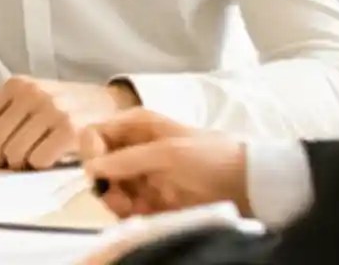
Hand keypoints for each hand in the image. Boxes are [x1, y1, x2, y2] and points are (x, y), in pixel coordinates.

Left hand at [0, 76, 138, 170]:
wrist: (111, 104)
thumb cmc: (67, 106)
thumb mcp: (30, 99)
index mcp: (16, 85)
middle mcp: (32, 94)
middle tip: (8, 165)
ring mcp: (52, 110)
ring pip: (15, 154)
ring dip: (20, 166)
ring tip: (31, 160)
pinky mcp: (71, 129)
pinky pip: (39, 160)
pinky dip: (40, 167)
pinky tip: (49, 159)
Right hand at [80, 108, 249, 217]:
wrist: (247, 184)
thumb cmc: (210, 157)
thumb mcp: (168, 153)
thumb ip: (127, 159)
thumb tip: (91, 168)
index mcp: (136, 125)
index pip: (94, 134)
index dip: (91, 153)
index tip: (99, 174)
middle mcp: (134, 147)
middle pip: (98, 165)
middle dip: (104, 184)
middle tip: (118, 200)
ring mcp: (141, 173)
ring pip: (109, 188)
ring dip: (116, 201)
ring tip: (135, 209)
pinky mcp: (150, 198)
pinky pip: (126, 206)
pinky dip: (129, 213)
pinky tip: (144, 214)